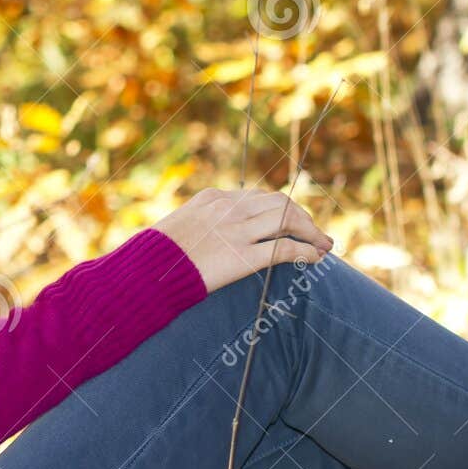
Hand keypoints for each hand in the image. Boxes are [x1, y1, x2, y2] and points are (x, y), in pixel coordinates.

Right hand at [153, 187, 332, 294]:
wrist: (145, 271)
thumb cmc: (155, 256)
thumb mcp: (178, 227)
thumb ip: (202, 223)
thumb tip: (213, 234)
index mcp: (213, 198)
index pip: (258, 196)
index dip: (281, 208)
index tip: (292, 220)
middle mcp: (229, 208)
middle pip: (279, 203)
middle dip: (302, 217)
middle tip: (316, 233)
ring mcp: (237, 231)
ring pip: (288, 219)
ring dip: (311, 231)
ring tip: (322, 245)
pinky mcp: (243, 257)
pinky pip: (285, 249)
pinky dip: (306, 252)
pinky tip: (315, 259)